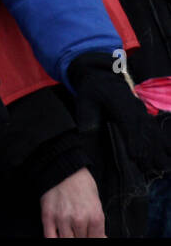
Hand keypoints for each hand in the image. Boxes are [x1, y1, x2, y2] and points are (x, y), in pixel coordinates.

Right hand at [40, 168, 105, 237]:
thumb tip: (100, 237)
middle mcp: (79, 220)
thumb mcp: (96, 203)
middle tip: (79, 229)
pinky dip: (54, 238)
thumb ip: (97, 223)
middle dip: (81, 235)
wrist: (64, 169)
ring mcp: (62, 219)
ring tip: (70, 230)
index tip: (90, 234)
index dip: (94, 238)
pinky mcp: (48, 216)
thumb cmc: (81, 184)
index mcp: (95, 216)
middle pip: (81, 240)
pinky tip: (58, 234)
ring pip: (67, 240)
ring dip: (69, 236)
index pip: (96, 239)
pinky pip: (50, 236)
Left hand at [69, 52, 170, 175]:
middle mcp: (134, 107)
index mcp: (119, 103)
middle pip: (144, 130)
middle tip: (151, 169)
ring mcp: (141, 110)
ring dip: (158, 148)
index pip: (129, 123)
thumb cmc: (91, 91)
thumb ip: (88, 118)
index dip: (134, 140)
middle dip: (149, 150)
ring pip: (152, 131)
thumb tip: (90, 135)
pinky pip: (154, 128)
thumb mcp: (84, 102)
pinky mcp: (143, 113)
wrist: (99, 76)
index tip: (136, 157)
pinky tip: (168, 153)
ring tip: (162, 166)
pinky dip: (162, 141)